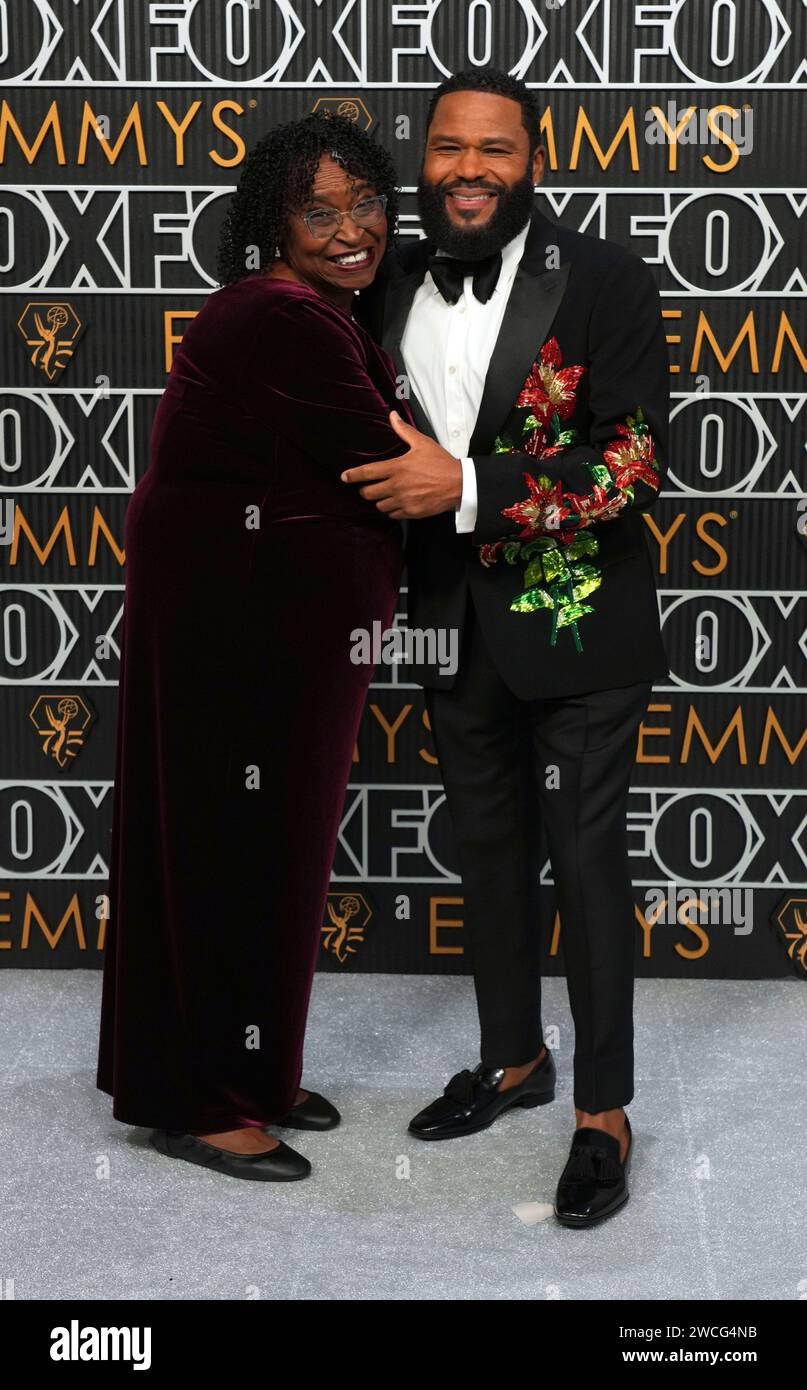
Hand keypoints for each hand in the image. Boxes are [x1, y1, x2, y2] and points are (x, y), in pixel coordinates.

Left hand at [340, 411, 462, 519]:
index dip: (352, 475)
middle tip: (369, 487)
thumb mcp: (422, 443)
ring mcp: (403, 500)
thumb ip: (403, 431)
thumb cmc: (441, 463)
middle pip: (368, 493)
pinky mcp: (411, 512)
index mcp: (397, 468)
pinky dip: (392, 509)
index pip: (366, 473)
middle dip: (365, 490)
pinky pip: (392, 514)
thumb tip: (392, 415)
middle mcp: (397, 486)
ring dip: (379, 500)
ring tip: (385, 494)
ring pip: (379, 505)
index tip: (344, 477)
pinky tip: (397, 503)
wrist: (459, 484)